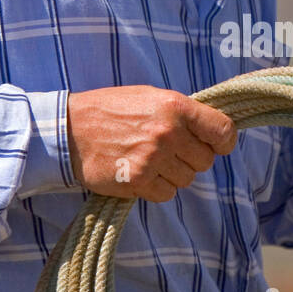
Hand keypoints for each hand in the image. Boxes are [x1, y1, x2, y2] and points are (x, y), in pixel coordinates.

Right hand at [67, 85, 236, 201]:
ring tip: (148, 160)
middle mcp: (168, 132)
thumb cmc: (111, 110)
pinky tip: (139, 173)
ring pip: (186, 180)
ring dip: (171, 174)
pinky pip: (166, 194)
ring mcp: (154, 158)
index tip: (216, 146)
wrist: (69, 130)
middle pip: (205, 161)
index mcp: (175, 106)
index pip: (223, 131)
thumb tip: (212, 132)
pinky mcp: (138, 181)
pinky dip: (156, 188)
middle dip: (190, 159)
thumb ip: (181, 113)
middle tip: (167, 151)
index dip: (223, 142)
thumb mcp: (150, 97)